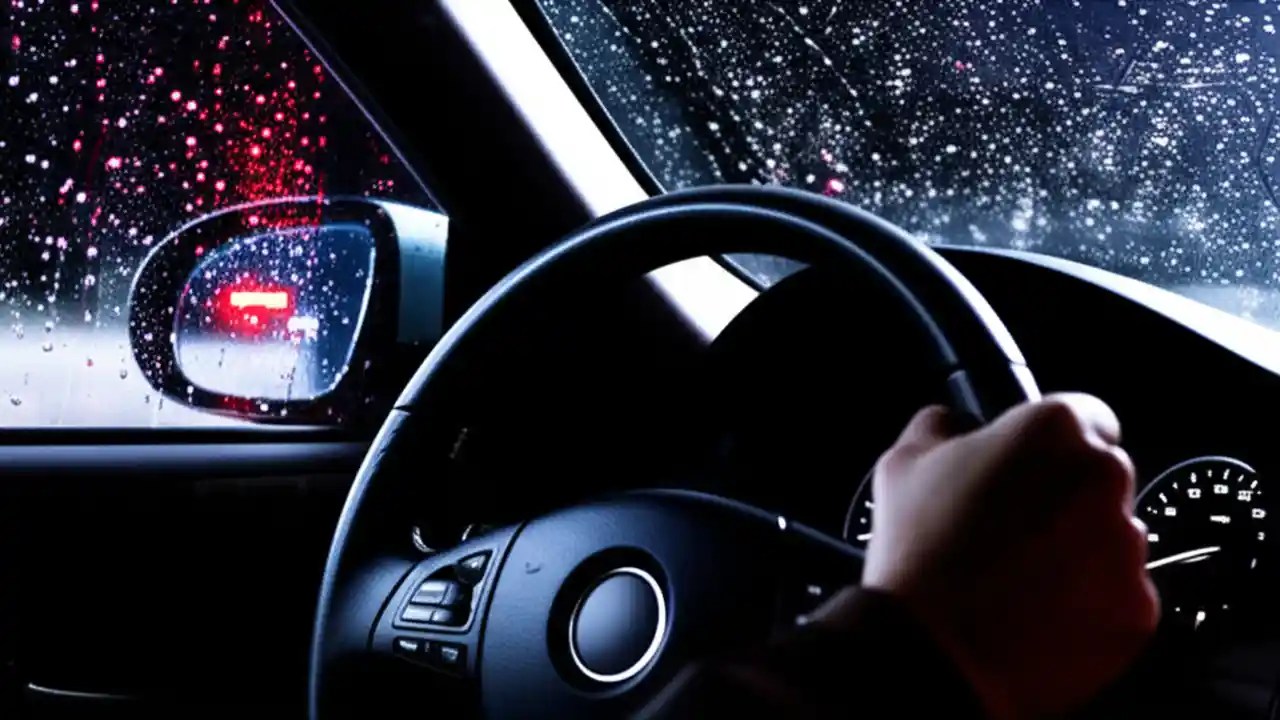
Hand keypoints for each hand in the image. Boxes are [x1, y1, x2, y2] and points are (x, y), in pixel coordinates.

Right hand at [858, 394, 1158, 718]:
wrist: (934, 653)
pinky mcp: (1139, 608)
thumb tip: (951, 423)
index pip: (1083, 414)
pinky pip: (1118, 595)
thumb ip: (941, 425)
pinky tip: (1037, 611)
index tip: (1027, 469)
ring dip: (1078, 550)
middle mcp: (1104, 478)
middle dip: (1064, 499)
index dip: (1050, 445)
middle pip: (1099, 477)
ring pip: (1111, 537)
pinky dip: (1088, 603)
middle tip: (1010, 530)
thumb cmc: (918, 551)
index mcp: (1055, 428)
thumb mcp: (905, 461)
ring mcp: (1128, 546)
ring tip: (1018, 577)